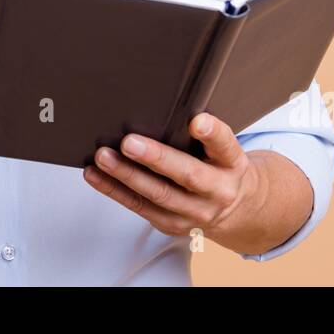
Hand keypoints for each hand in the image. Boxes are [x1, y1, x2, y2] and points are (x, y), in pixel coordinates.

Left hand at [82, 113, 276, 254]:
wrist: (236, 209)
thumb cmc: (219, 167)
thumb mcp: (223, 149)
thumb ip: (201, 133)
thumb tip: (160, 108)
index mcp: (232, 163)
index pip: (224, 145)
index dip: (211, 133)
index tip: (197, 121)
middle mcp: (217, 191)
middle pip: (187, 174)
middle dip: (155, 158)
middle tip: (128, 142)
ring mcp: (195, 212)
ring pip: (158, 194)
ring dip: (126, 175)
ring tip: (103, 156)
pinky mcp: (173, 224)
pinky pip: (140, 207)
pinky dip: (115, 190)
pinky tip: (96, 175)